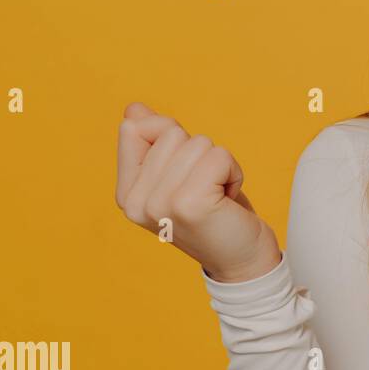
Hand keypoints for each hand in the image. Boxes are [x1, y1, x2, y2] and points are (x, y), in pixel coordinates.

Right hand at [115, 102, 281, 282]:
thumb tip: (134, 108)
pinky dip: (234, 172)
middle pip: (171, 132)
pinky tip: (228, 199)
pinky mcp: (189, 204)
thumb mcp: (180, 175)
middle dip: (201, 154)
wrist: (242, 261)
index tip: (186, 171)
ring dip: (220, 165)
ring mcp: (159, 204)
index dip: (170, 136)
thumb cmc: (215, 213)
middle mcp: (134, 201)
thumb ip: (154, 142)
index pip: (133, 127)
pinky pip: (219, 156)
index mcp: (126, 192)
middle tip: (207, 189)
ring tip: (218, 195)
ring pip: (198, 143)